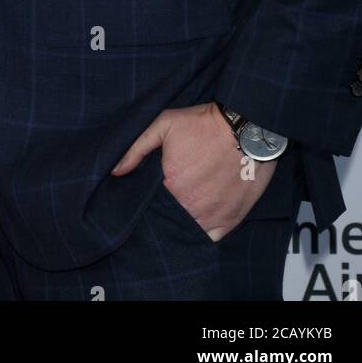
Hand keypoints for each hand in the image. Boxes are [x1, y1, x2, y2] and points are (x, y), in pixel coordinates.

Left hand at [111, 102, 277, 240]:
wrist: (247, 127)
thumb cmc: (203, 124)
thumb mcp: (164, 125)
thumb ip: (136, 148)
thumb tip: (115, 171)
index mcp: (170, 185)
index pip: (147, 206)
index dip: (145, 203)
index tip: (146, 196)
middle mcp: (189, 207)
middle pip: (166, 220)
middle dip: (161, 215)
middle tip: (161, 205)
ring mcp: (210, 217)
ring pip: (186, 232)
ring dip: (179, 225)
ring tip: (177, 213)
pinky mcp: (230, 221)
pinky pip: (209, 239)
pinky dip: (200, 234)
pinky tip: (195, 224)